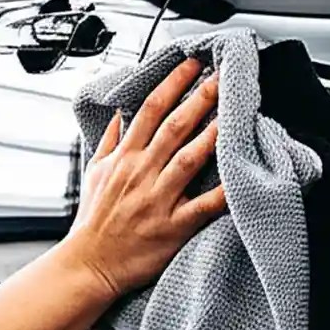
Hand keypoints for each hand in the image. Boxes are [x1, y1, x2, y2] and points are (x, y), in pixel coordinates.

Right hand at [65, 58, 225, 297]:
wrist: (88, 264)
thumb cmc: (93, 222)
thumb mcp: (92, 173)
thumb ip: (109, 141)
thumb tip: (119, 114)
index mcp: (125, 157)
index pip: (151, 109)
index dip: (173, 83)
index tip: (192, 65)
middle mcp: (142, 172)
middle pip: (175, 126)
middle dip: (200, 98)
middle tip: (222, 76)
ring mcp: (158, 199)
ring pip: (190, 158)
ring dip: (213, 134)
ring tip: (235, 112)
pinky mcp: (173, 226)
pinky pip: (204, 205)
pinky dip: (223, 191)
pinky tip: (242, 176)